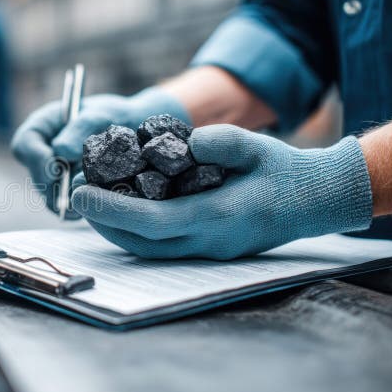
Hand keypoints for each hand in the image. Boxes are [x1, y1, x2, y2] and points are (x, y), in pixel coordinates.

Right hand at [11, 87, 188, 217]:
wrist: (135, 132)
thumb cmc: (117, 115)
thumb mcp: (102, 115)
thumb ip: (81, 128)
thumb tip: (61, 151)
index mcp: (43, 126)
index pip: (25, 144)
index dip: (37, 159)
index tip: (58, 168)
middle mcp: (42, 150)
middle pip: (34, 174)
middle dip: (54, 186)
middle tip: (78, 191)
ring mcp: (53, 172)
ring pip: (47, 194)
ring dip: (66, 200)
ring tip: (90, 198)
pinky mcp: (66, 190)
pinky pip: (62, 205)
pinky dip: (75, 208)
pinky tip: (92, 206)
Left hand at [71, 124, 372, 259]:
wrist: (315, 201)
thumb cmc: (286, 172)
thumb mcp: (258, 147)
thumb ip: (223, 143)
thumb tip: (188, 142)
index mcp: (216, 216)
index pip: (151, 221)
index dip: (112, 210)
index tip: (82, 193)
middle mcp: (207, 241)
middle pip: (140, 242)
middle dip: (102, 220)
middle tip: (77, 193)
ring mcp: (206, 249)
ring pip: (147, 249)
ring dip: (114, 229)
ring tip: (91, 201)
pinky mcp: (206, 248)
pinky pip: (160, 247)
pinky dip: (134, 231)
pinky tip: (121, 210)